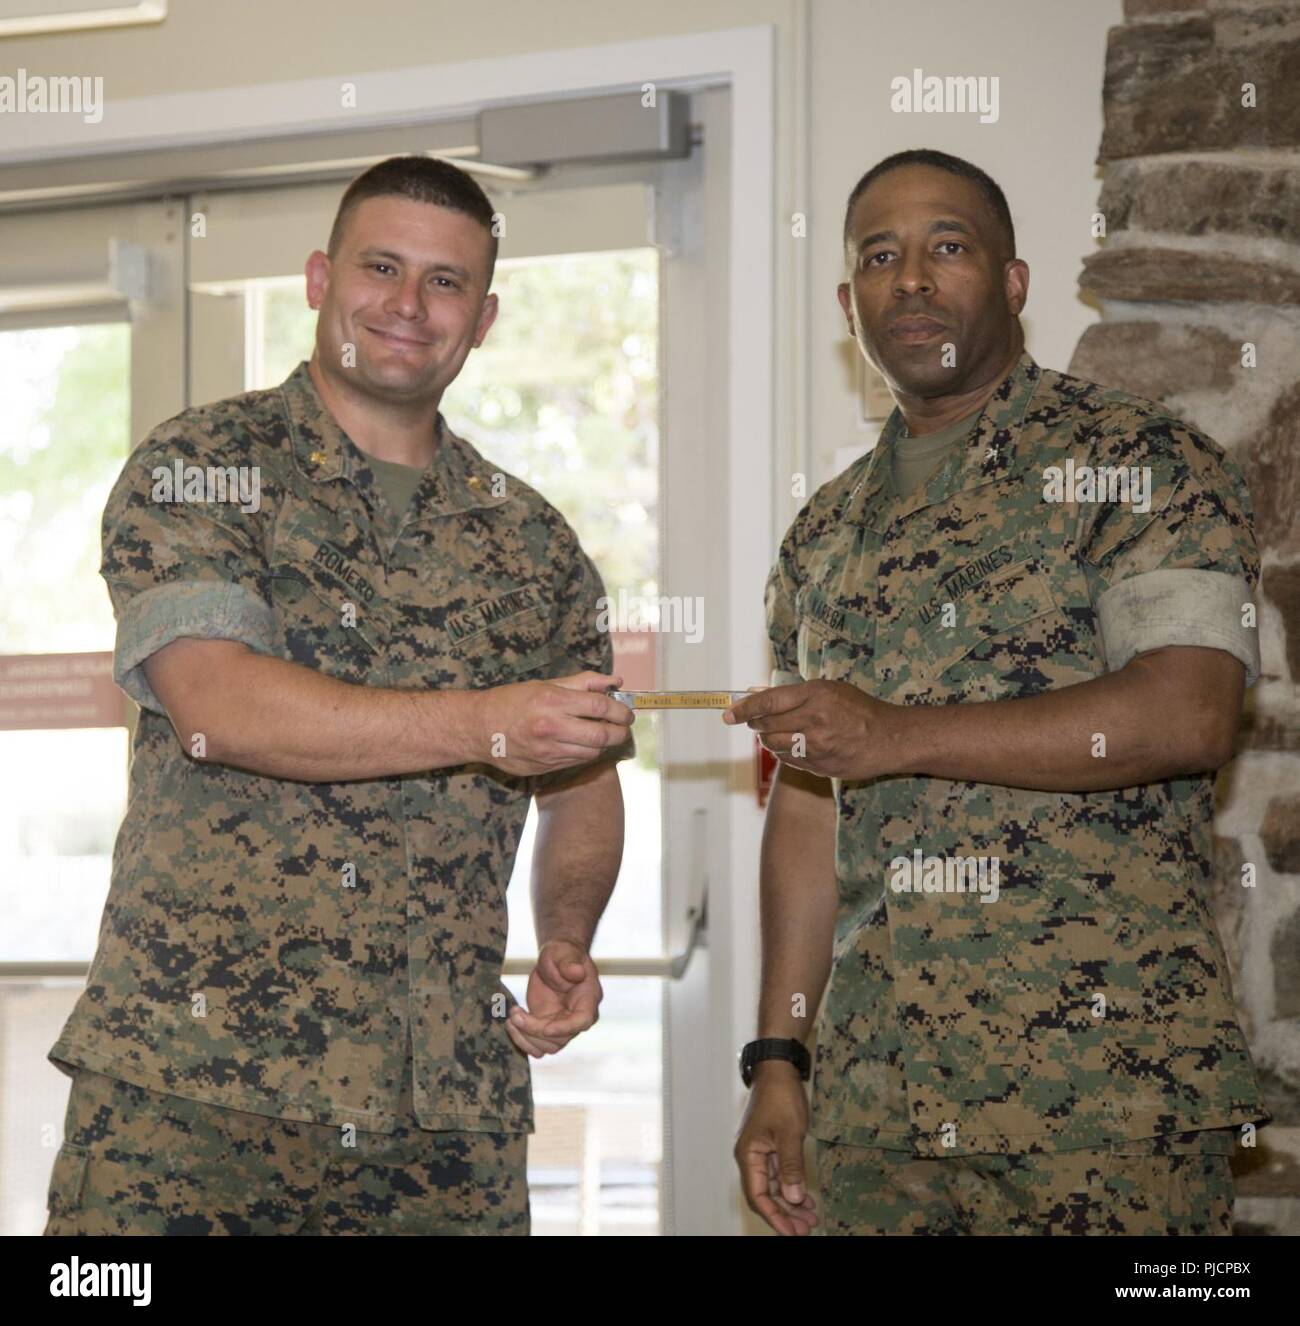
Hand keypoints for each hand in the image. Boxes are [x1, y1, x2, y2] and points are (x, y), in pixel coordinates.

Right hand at [472, 671, 633, 776]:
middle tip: (624, 726)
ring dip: (604, 743)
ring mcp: (548, 751)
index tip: (626, 712)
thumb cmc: (511, 701)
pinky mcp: (544, 767)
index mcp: (552, 701)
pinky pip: (577, 761)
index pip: (600, 706)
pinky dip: (587, 752)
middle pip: (602, 734)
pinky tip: (584, 743)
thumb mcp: (545, 684)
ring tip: (604, 733)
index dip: (620, 709)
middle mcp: (551, 727)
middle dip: (620, 731)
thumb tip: (615, 680)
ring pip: (592, 751)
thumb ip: (583, 682)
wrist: (478, 728)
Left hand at [506, 939, 602, 1056]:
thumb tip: (577, 972)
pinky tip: (512, 1023)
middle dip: (534, 1030)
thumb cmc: (563, 954)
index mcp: (588, 999)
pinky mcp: (546, 1028)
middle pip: (560, 1038)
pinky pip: (536, 1047)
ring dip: (525, 1038)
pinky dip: (522, 1040)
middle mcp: (577, 1018)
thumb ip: (570, 963)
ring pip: (547, 1047)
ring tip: (512, 1016)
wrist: (555, 961)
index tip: (546, 1029)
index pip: (582, 1021)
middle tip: (515, 1013)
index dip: (565, 1028)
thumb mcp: (565, 953)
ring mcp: (561, 1025)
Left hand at [723, 680, 899, 780]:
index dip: (744, 708)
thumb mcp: (828, 689)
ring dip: (768, 739)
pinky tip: (794, 744)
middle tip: (755, 720)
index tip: (728, 714)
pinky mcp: (819, 766)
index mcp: (816, 696)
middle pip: (766, 726)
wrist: (890, 739)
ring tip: (779, 731)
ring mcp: (816, 746)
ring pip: (773, 745)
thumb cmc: (859, 708)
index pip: (768, 702)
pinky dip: (783, 752)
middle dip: (755, 723)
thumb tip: (755, 693)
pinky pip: (788, 760)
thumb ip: (792, 693)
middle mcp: (814, 721)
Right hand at [734, 1061, 818, 1235]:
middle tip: (807, 1229)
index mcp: (748, 1155)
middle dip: (785, 1213)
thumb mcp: (789, 1133)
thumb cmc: (781, 1097)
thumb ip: (790, 1167)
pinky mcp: (770, 1146)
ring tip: (811, 1217)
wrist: (778, 1069)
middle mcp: (750, 1157)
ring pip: (773, 1186)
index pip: (758, 1196)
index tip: (792, 1232)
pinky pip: (778, 1174)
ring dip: (790, 1202)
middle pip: (765, 1195)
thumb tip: (794, 1198)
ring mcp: (760, 1152)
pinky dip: (791, 1186)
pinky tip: (806, 1197)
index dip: (775, 1216)